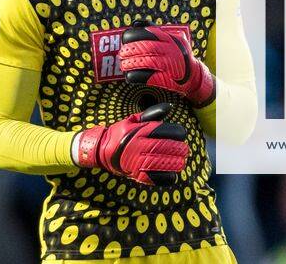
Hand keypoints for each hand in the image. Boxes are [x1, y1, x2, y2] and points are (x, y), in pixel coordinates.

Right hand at [73, 103, 187, 185]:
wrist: (101, 150)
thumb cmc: (120, 133)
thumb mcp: (133, 120)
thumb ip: (151, 114)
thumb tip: (169, 107)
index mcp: (139, 131)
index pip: (165, 131)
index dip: (177, 133)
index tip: (181, 134)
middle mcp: (139, 146)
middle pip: (166, 147)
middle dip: (179, 149)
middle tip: (184, 149)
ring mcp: (137, 161)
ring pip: (163, 163)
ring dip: (176, 163)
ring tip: (180, 161)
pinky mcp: (136, 174)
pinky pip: (155, 178)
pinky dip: (167, 177)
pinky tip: (172, 174)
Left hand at [118, 21, 214, 106]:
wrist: (193, 74)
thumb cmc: (178, 53)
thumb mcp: (171, 38)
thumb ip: (154, 29)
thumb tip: (135, 23)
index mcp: (171, 38)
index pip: (150, 32)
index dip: (134, 35)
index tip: (125, 38)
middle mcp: (172, 50)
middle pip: (147, 47)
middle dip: (131, 50)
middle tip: (122, 53)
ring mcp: (171, 65)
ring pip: (146, 62)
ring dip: (131, 64)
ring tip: (124, 64)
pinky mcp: (168, 80)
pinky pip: (148, 78)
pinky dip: (136, 77)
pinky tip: (129, 76)